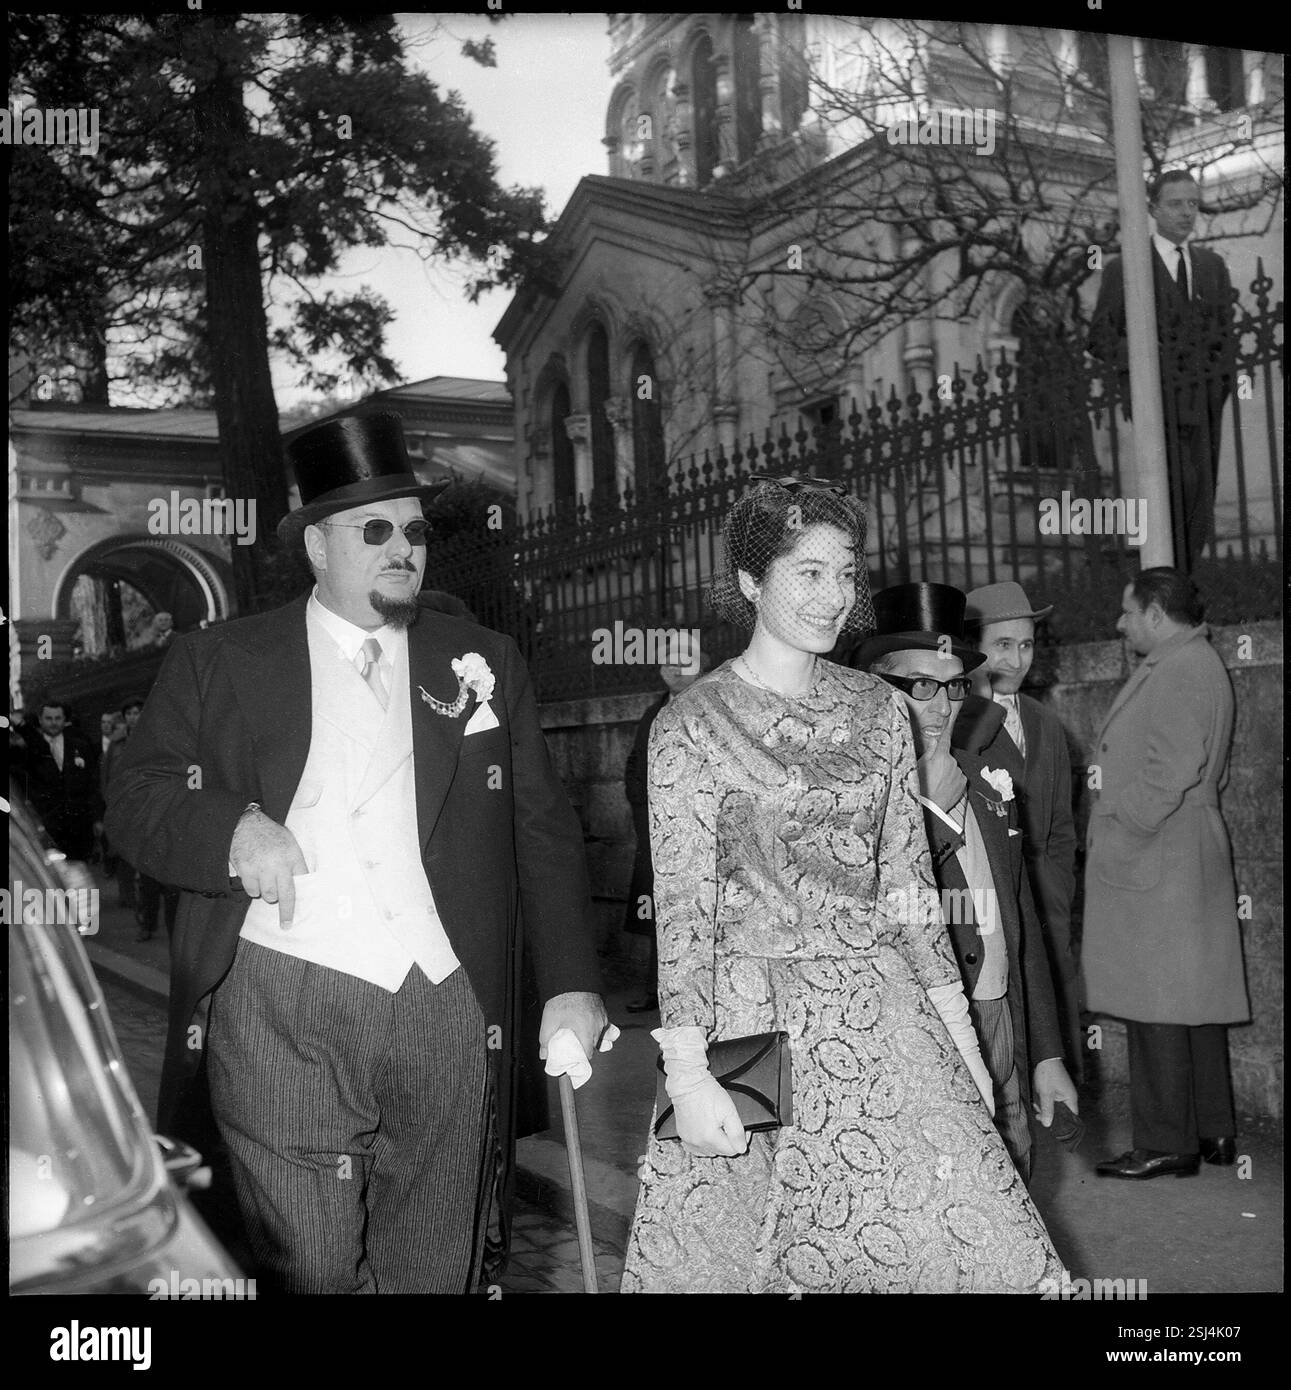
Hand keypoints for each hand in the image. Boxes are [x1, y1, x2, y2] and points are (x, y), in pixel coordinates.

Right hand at [229, 807, 307, 927]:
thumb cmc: (270, 834)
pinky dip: (252, 887)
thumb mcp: (289, 844)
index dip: (300, 900)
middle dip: (284, 908)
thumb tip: (301, 883)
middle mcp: (279, 864)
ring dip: (266, 892)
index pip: (302, 882)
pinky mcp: (246, 870)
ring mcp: (262, 868)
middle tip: (284, 919)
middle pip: (284, 895)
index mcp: (293, 856)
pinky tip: (252, 876)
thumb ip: (295, 863)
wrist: (246, 823)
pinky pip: (251, 890)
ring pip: (267, 895)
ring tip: (264, 878)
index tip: (293, 919)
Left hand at [539, 991, 609, 1065]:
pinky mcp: (603, 1011)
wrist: (572, 979)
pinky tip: (587, 1025)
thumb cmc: (562, 999)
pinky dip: (597, 1027)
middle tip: (574, 1046)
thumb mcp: (549, 1021)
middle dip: (585, 1047)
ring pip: (600, 1035)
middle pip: (595, 1045)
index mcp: (586, 1030)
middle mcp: (597, 1025)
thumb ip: (546, 1040)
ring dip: (592, 1037)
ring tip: (580, 1035)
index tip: (574, 1058)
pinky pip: (603, 1025)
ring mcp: (602, 1017)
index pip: (588, 1053)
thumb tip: (545, 1055)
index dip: (580, 1058)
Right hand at [674, 1075, 748, 1157]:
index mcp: (710, 1137)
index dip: (740, 1140)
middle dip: (728, 1141)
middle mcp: (698, 1142)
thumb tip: (742, 1148)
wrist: (688, 1084)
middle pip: (721, 1152)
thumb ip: (737, 1132)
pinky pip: (696, 1148)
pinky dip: (704, 1144)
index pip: (732, 1150)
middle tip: (728, 1124)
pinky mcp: (683, 1135)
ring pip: (709, 1151)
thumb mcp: (729, 1110)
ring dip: (716, 1144)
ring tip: (717, 1127)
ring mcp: (689, 1140)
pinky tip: (706, 1134)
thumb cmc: (706, 1092)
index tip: (740, 1129)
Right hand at [917, 723, 966, 811]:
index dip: (944, 732)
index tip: (947, 724)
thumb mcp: (919, 766)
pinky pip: (957, 778)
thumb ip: (928, 752)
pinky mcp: (963, 783)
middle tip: (931, 772)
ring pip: (953, 768)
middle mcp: (953, 763)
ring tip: (936, 782)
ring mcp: (959, 773)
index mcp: (941, 757)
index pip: (944, 740)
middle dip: (941, 761)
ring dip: (947, 772)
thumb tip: (933, 741)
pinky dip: (952, 780)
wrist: (930, 807)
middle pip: (947, 757)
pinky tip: (943, 787)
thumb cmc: (920, 786)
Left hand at [1032, 1057, 1078, 1126]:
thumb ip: (1047, 1109)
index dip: (1062, 1122)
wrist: (1045, 1058)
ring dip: (1045, 1106)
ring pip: (1054, 1106)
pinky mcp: (1057, 1089)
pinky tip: (1038, 1098)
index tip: (1051, 1123)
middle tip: (1039, 1113)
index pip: (1071, 1117)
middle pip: (1061, 1112)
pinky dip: (1045, 1100)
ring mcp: (1062, 1093)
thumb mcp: (1046, 1094)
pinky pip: (1051, 1099)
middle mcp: (1068, 1097)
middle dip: (1049, 1113)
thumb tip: (1048, 1123)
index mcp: (1070, 1099)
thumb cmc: (1048, 1073)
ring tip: (1037, 1103)